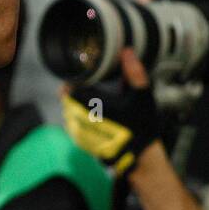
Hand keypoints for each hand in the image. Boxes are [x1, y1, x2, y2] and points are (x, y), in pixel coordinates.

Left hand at [60, 48, 161, 175]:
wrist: (141, 158)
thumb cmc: (142, 126)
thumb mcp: (142, 97)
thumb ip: (134, 73)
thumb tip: (126, 51)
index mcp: (90, 104)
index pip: (68, 87)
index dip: (74, 81)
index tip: (85, 77)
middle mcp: (78, 118)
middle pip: (66, 98)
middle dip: (76, 92)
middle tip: (90, 87)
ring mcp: (77, 131)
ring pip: (68, 111)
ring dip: (76, 105)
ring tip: (93, 102)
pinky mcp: (79, 142)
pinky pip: (72, 124)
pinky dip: (79, 118)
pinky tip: (94, 117)